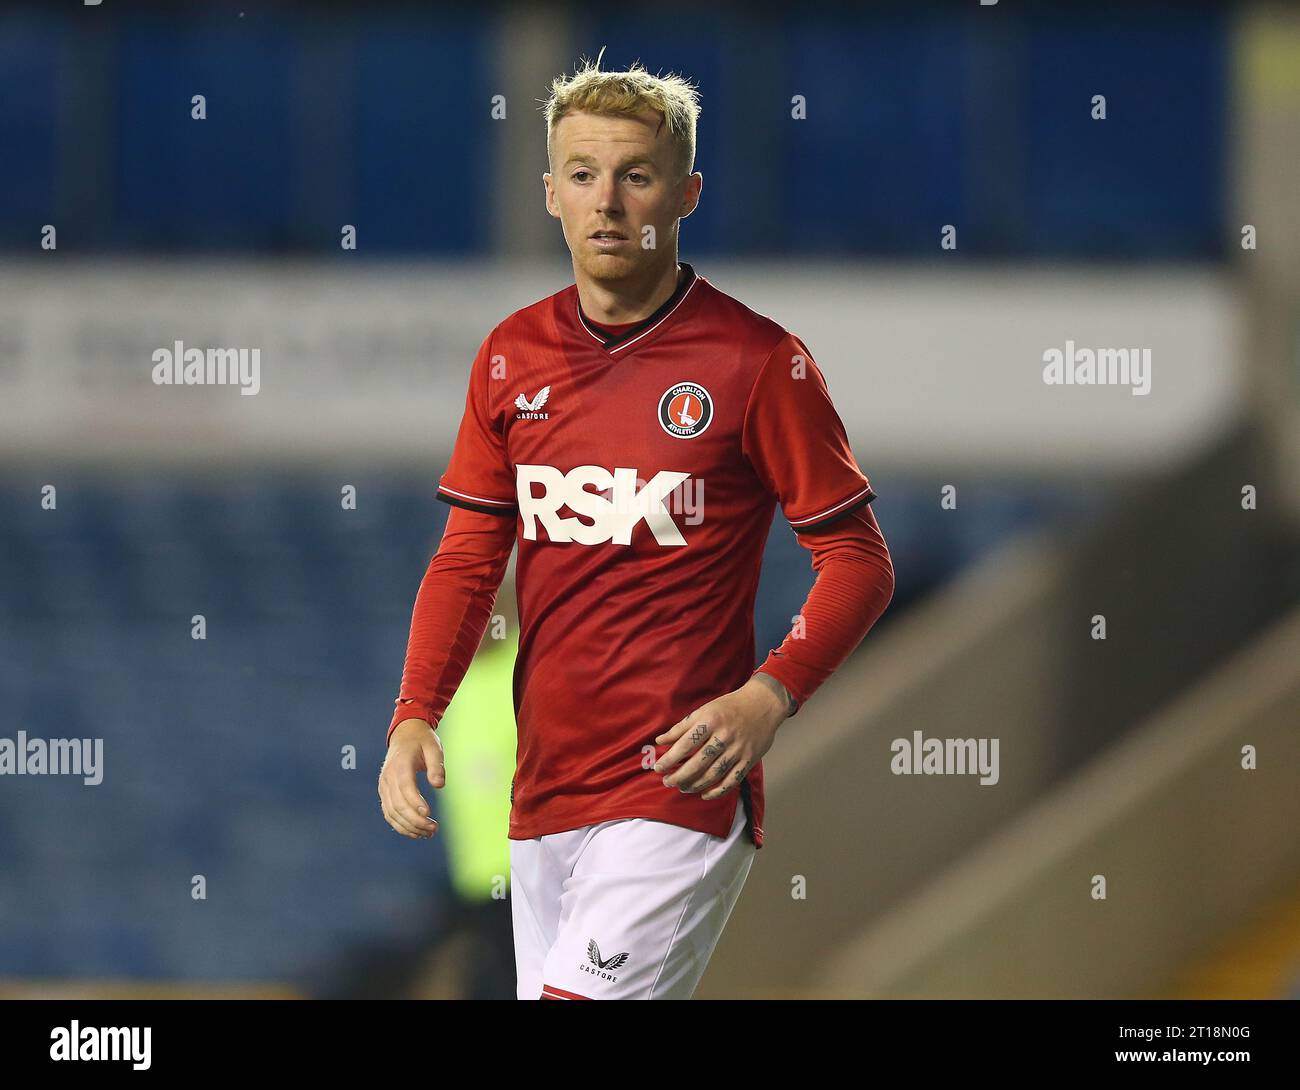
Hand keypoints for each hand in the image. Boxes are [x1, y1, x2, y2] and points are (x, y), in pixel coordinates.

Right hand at [379, 719, 443, 838]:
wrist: (404, 735)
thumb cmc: (422, 741)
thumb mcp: (434, 747)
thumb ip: (437, 765)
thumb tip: (439, 785)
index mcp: (400, 765)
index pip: (405, 787)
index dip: (415, 802)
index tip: (428, 814)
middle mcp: (388, 777)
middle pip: (398, 805)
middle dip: (416, 820)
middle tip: (434, 829)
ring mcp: (384, 787)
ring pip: (392, 813)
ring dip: (409, 827)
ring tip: (429, 833)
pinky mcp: (385, 793)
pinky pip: (389, 814)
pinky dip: (401, 826)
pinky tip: (417, 832)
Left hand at [652, 675, 791, 800]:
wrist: (763, 704)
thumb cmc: (729, 707)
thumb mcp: (703, 710)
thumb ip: (681, 727)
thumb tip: (660, 741)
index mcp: (710, 721)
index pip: (686, 744)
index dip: (670, 758)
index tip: (658, 768)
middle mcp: (724, 736)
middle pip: (698, 763)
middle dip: (680, 776)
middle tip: (668, 782)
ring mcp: (738, 749)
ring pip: (713, 774)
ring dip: (695, 784)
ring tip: (683, 787)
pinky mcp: (749, 760)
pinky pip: (732, 780)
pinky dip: (717, 791)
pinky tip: (705, 794)